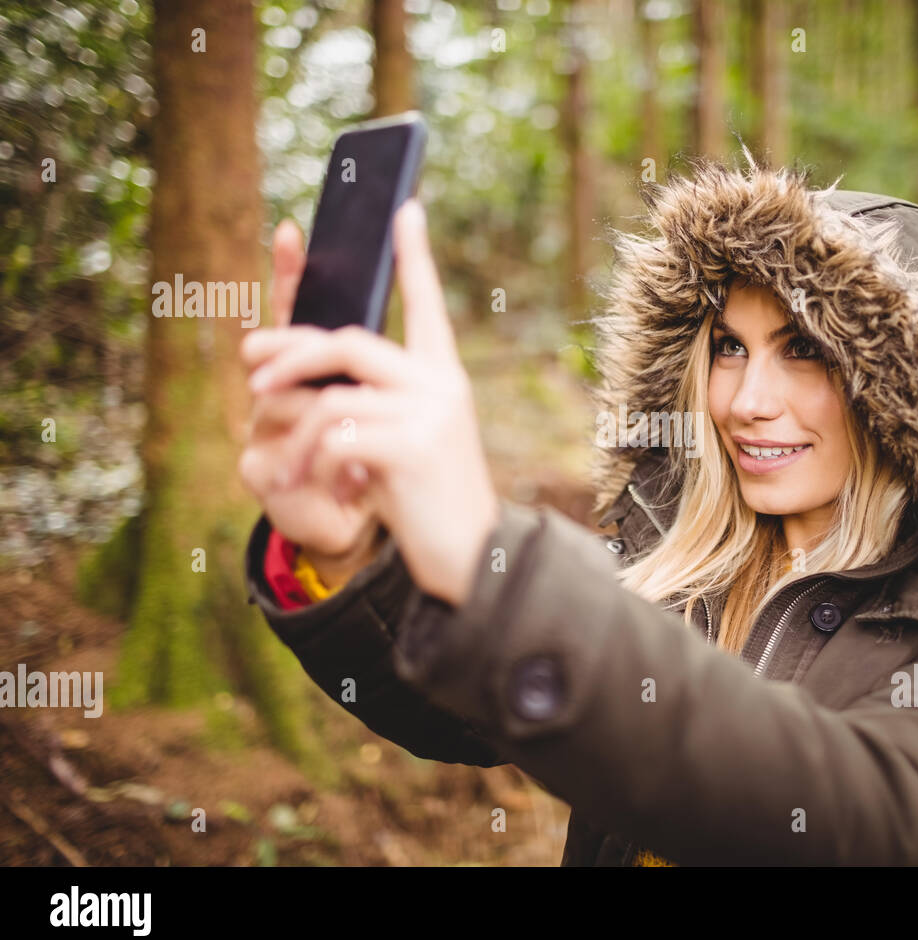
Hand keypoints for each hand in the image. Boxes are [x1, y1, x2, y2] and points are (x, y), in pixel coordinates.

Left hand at [239, 200, 499, 606]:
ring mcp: (429, 412)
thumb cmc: (427, 497)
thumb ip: (368, 402)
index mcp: (441, 376)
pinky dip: (318, 469)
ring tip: (285, 470)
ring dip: (296, 435)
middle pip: (349, 343)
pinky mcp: (412, 446)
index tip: (406, 207)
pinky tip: (338, 496)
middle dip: (290, 354)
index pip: (425, 305)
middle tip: (248, 368)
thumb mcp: (399, 441)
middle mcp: (440, 384)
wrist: (470, 556)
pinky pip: (335, 438)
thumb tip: (294, 370)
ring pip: (333, 397)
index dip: (414, 256)